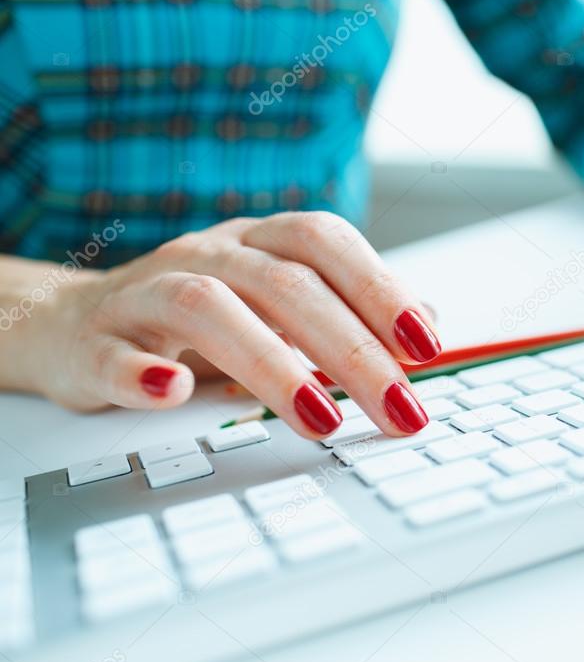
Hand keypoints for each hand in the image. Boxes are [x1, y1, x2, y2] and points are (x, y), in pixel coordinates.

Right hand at [34, 212, 441, 438]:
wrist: (77, 322)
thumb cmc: (197, 316)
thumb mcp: (279, 304)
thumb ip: (349, 311)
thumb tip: (428, 326)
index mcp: (258, 241)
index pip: (325, 243)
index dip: (379, 286)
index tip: (426, 345)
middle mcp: (209, 254)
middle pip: (286, 285)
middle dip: (352, 350)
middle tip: (399, 408)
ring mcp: (148, 292)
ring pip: (208, 307)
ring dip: (271, 365)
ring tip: (321, 420)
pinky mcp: (97, 341)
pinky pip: (114, 353)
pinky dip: (144, 374)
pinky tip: (177, 395)